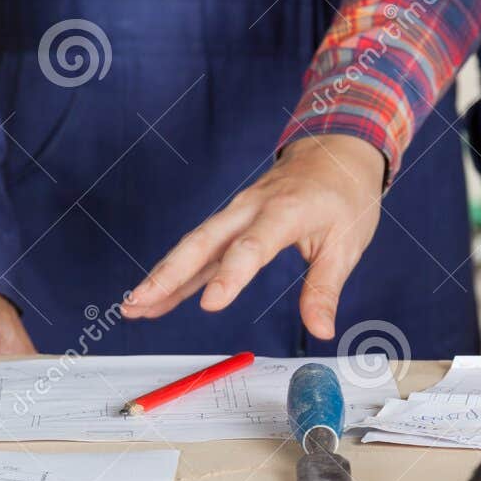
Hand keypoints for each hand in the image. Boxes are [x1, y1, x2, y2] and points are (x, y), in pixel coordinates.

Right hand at [122, 134, 384, 339]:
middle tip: (140, 302)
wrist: (334, 149)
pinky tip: (154, 298)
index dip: (230, 276)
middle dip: (169, 275)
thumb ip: (326, 288)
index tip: (210, 304)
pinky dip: (175, 273)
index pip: (252, 247)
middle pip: (203, 242)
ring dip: (161, 276)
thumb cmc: (344, 194)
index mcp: (284, 211)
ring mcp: (235, 214)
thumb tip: (321, 331)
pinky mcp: (230, 223)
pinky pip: (198, 250)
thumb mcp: (347, 243)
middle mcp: (250, 209)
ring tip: (133, 306)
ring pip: (192, 246)